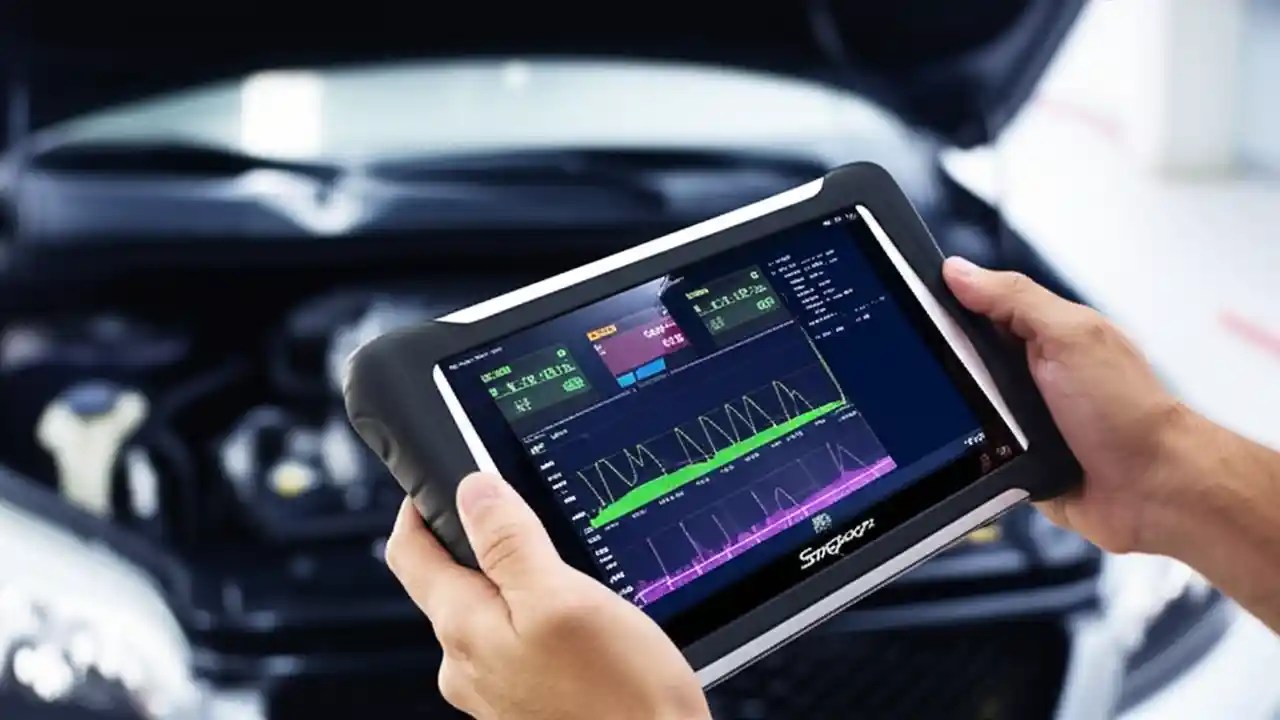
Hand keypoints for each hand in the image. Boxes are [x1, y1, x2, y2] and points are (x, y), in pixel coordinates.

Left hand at [385, 473, 710, 719]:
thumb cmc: (621, 697)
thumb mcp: (564, 599)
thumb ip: (509, 543)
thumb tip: (472, 491)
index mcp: (464, 630)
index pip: (410, 554)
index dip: (420, 506)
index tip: (444, 479)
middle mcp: (468, 667)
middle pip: (452, 582)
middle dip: (484, 545)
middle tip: (532, 519)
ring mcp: (497, 692)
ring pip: (493, 614)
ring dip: (521, 586)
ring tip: (573, 577)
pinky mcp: (529, 706)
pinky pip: (522, 647)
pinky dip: (543, 623)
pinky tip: (586, 626)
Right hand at [942, 257, 1192, 553]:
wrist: (1152, 490)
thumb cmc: (1127, 411)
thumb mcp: (1070, 337)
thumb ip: (1015, 300)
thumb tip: (959, 271)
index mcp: (1043, 335)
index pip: (977, 309)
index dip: (946, 308)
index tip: (914, 312)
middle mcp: (1030, 374)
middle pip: (959, 362)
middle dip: (945, 372)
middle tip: (949, 380)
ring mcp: (1020, 419)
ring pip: (960, 411)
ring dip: (955, 420)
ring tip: (962, 424)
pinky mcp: (1014, 461)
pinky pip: (972, 455)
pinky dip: (969, 457)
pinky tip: (969, 457)